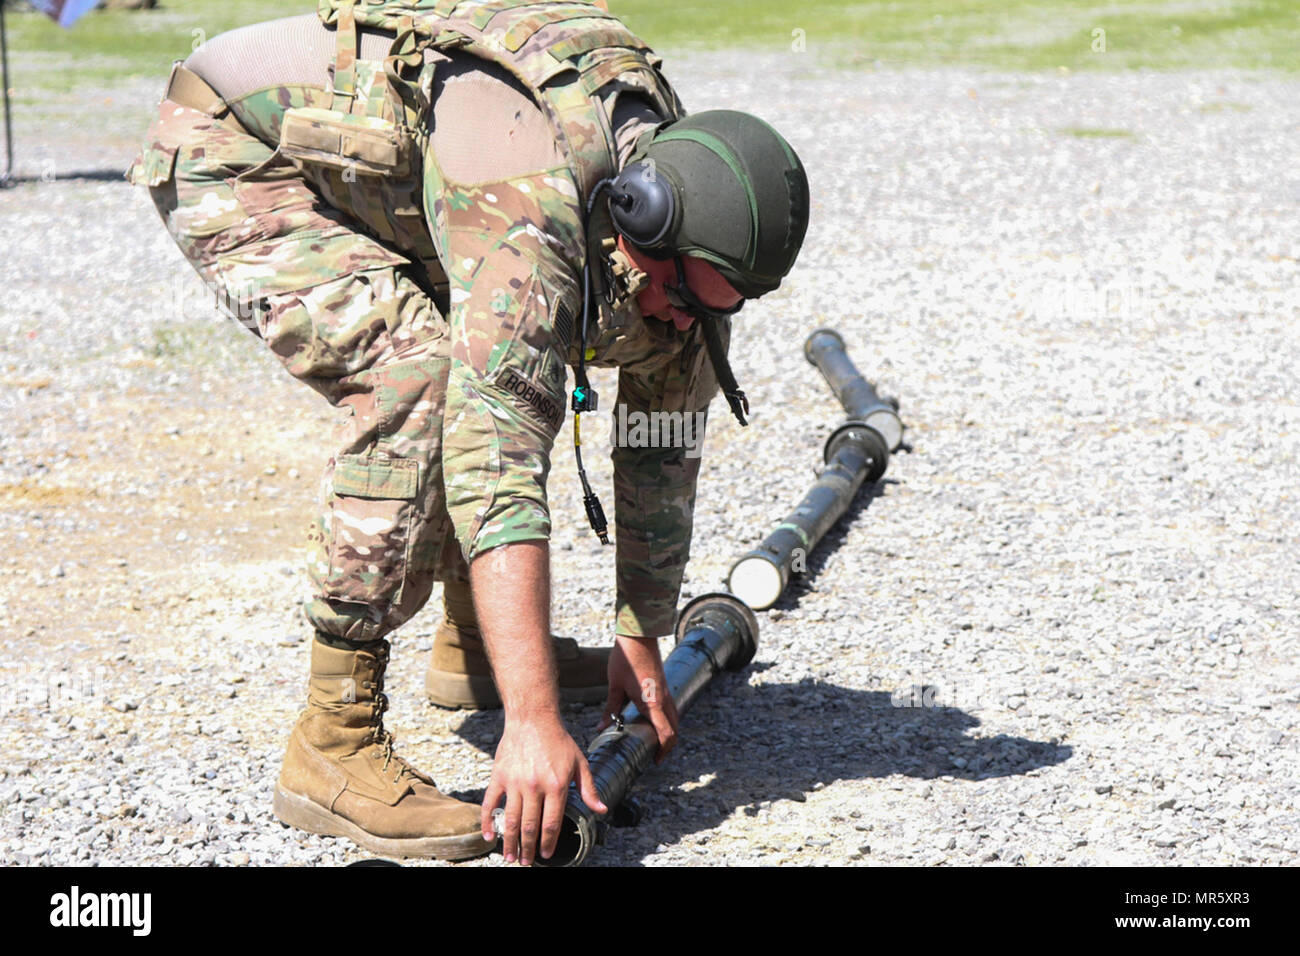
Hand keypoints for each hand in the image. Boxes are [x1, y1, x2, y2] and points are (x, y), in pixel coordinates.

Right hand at [480, 716, 605, 865]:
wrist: (533, 718)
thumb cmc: (558, 740)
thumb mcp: (580, 763)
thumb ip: (589, 789)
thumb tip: (601, 810)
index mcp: (556, 785)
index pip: (551, 823)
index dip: (549, 843)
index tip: (547, 855)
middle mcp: (534, 786)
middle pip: (530, 826)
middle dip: (529, 849)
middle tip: (527, 863)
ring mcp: (514, 782)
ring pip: (510, 820)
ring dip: (510, 842)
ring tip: (510, 857)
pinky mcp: (499, 776)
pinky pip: (490, 804)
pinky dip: (488, 822)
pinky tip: (489, 836)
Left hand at [598, 635, 679, 763]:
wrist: (639, 635)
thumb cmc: (626, 659)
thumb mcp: (614, 686)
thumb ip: (610, 709)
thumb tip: (601, 728)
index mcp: (652, 703)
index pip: (666, 733)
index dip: (663, 750)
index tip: (655, 760)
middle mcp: (663, 699)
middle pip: (675, 728)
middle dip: (668, 745)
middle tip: (656, 755)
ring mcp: (666, 691)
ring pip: (675, 718)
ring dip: (670, 732)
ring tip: (656, 741)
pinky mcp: (664, 685)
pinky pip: (671, 708)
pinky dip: (668, 719)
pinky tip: (654, 720)